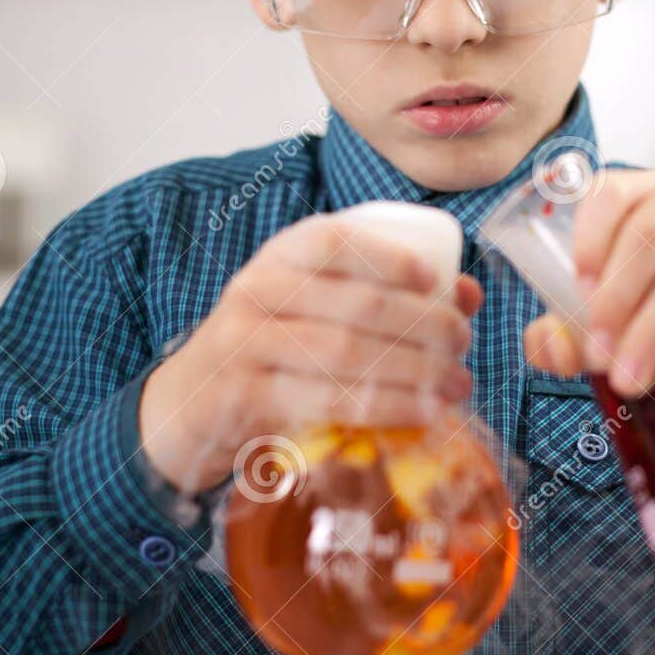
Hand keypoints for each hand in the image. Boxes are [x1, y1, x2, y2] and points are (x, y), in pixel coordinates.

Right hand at [141, 214, 480, 492]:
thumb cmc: (269, 351)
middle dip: (422, 324)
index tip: (431, 277)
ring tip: (457, 384)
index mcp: (278, 260)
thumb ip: (380, 294)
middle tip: (463, 343)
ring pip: (346, 355)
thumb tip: (466, 293)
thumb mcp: (312, 308)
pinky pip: (328, 401)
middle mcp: (258, 293)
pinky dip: (385, 408)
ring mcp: (247, 346)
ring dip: (414, 371)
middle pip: (354, 304)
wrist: (187, 406)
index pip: (332, 241)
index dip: (386, 256)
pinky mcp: (247, 399)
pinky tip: (422, 413)